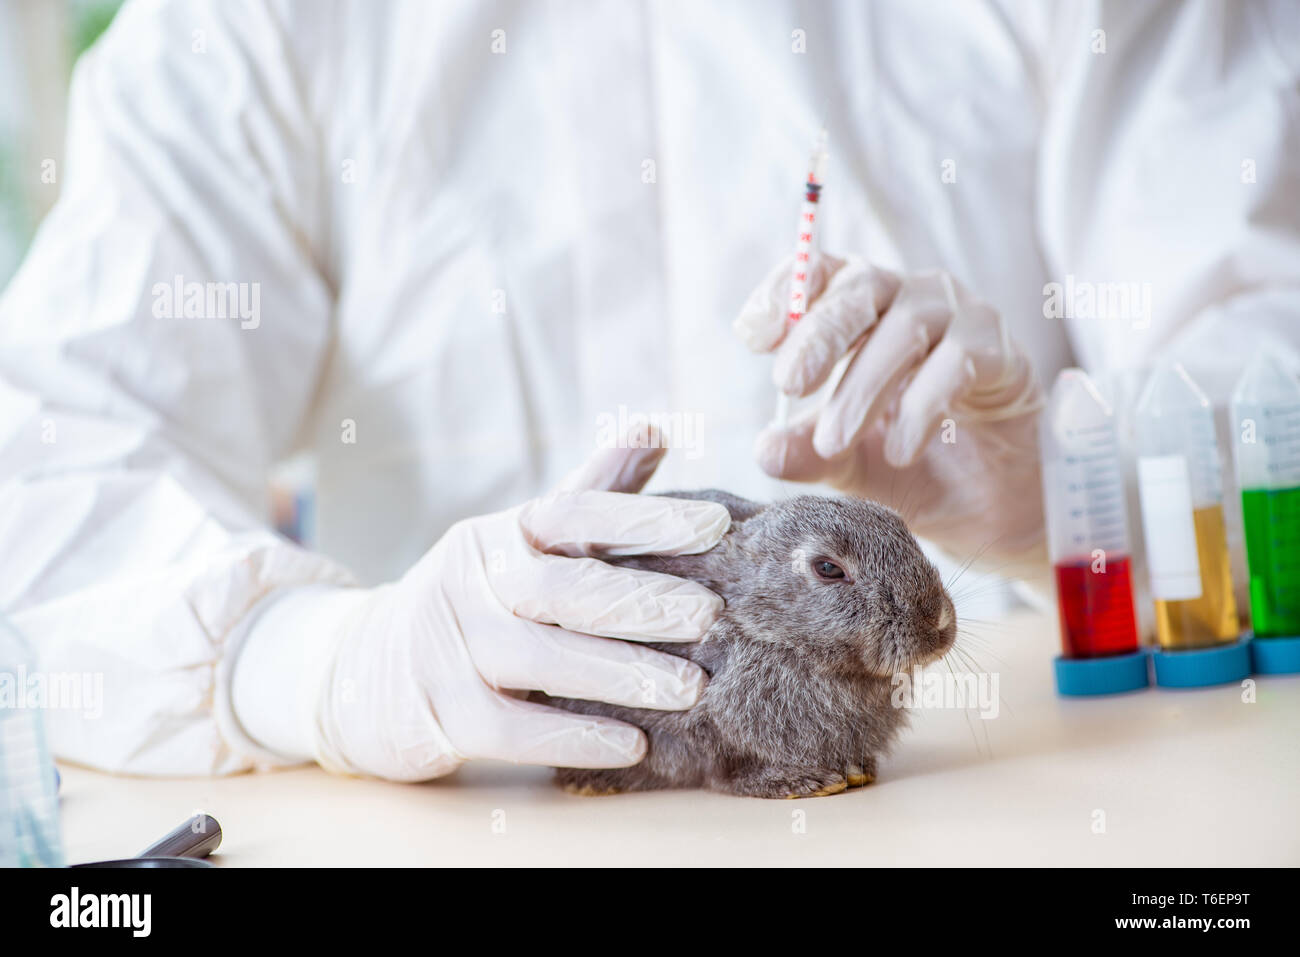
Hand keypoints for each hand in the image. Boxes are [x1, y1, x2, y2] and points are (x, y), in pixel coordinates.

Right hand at [310, 447, 728, 780]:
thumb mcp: (525, 544)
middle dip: (640, 600)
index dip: (645, 518)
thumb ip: (592, 495)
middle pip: (559, 586)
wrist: (365, 669)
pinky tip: (631, 744)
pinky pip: (509, 727)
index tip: (717, 527)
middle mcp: (470, 579)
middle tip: (710, 614)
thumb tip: (655, 427)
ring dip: (618, 672)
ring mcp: (448, 646)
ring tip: (690, 688)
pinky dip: (572, 735)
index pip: (575, 513)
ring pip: (538, 656)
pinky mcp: (438, 713)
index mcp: (502, 533)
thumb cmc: (478, 602)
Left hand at [734, 252, 1044, 559]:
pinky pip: (958, 362)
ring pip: (907, 326)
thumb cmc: (908, 461)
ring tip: (835, 442)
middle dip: (819, 334)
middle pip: (861, 288)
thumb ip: (805, 452)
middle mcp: (909, 298)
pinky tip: (899, 450)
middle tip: (788, 385)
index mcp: (861, 309)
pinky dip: (922, 407)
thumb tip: (764, 451)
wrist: (985, 504)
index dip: (784, 293)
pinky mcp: (1001, 351)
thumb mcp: (844, 462)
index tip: (753, 336)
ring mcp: (960, 318)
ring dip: (864, 385)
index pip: (819, 273)